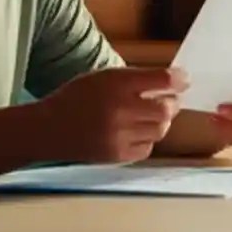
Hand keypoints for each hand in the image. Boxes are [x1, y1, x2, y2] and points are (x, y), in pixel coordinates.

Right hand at [36, 67, 188, 161]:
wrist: (48, 129)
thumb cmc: (77, 98)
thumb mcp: (102, 77)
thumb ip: (135, 79)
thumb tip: (172, 82)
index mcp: (116, 83)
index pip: (161, 80)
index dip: (178, 79)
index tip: (183, 79)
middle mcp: (120, 109)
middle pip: (167, 108)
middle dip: (172, 103)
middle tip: (167, 100)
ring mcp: (119, 135)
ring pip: (161, 129)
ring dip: (161, 121)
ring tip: (149, 116)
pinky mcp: (117, 155)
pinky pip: (148, 147)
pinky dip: (148, 139)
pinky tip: (135, 132)